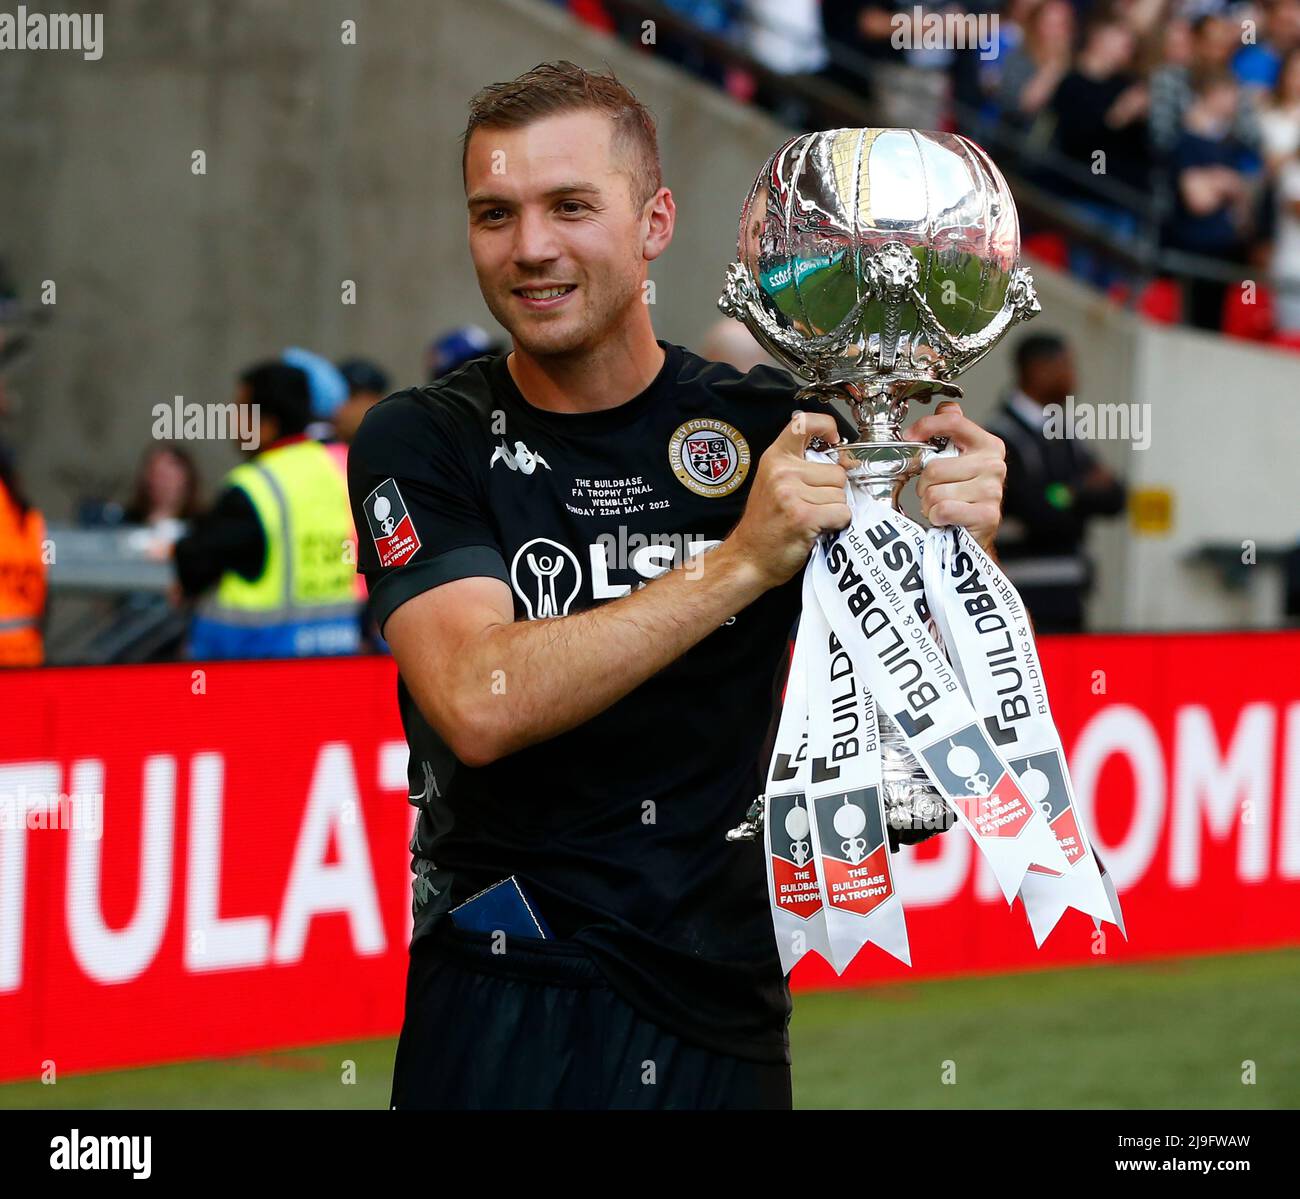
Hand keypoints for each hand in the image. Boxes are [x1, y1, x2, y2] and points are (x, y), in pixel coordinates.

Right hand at [728, 411, 850, 588]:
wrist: (748, 559)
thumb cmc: (765, 526)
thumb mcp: (776, 485)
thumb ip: (805, 468)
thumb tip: (847, 461)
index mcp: (774, 459)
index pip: (803, 423)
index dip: (826, 425)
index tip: (834, 439)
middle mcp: (782, 472)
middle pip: (837, 472)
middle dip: (833, 492)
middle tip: (812, 506)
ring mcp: (791, 493)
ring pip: (841, 495)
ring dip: (833, 510)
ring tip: (810, 519)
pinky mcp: (802, 516)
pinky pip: (841, 513)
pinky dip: (836, 524)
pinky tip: (816, 529)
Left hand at [904, 401, 1005, 549]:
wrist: (974, 534)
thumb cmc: (964, 496)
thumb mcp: (960, 461)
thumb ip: (954, 431)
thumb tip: (948, 407)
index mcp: (988, 445)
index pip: (954, 422)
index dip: (926, 427)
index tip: (909, 437)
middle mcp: (994, 465)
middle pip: (933, 468)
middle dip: (925, 486)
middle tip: (936, 493)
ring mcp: (993, 490)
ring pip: (934, 492)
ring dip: (930, 505)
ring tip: (943, 507)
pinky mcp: (987, 514)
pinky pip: (943, 510)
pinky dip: (937, 517)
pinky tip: (947, 519)